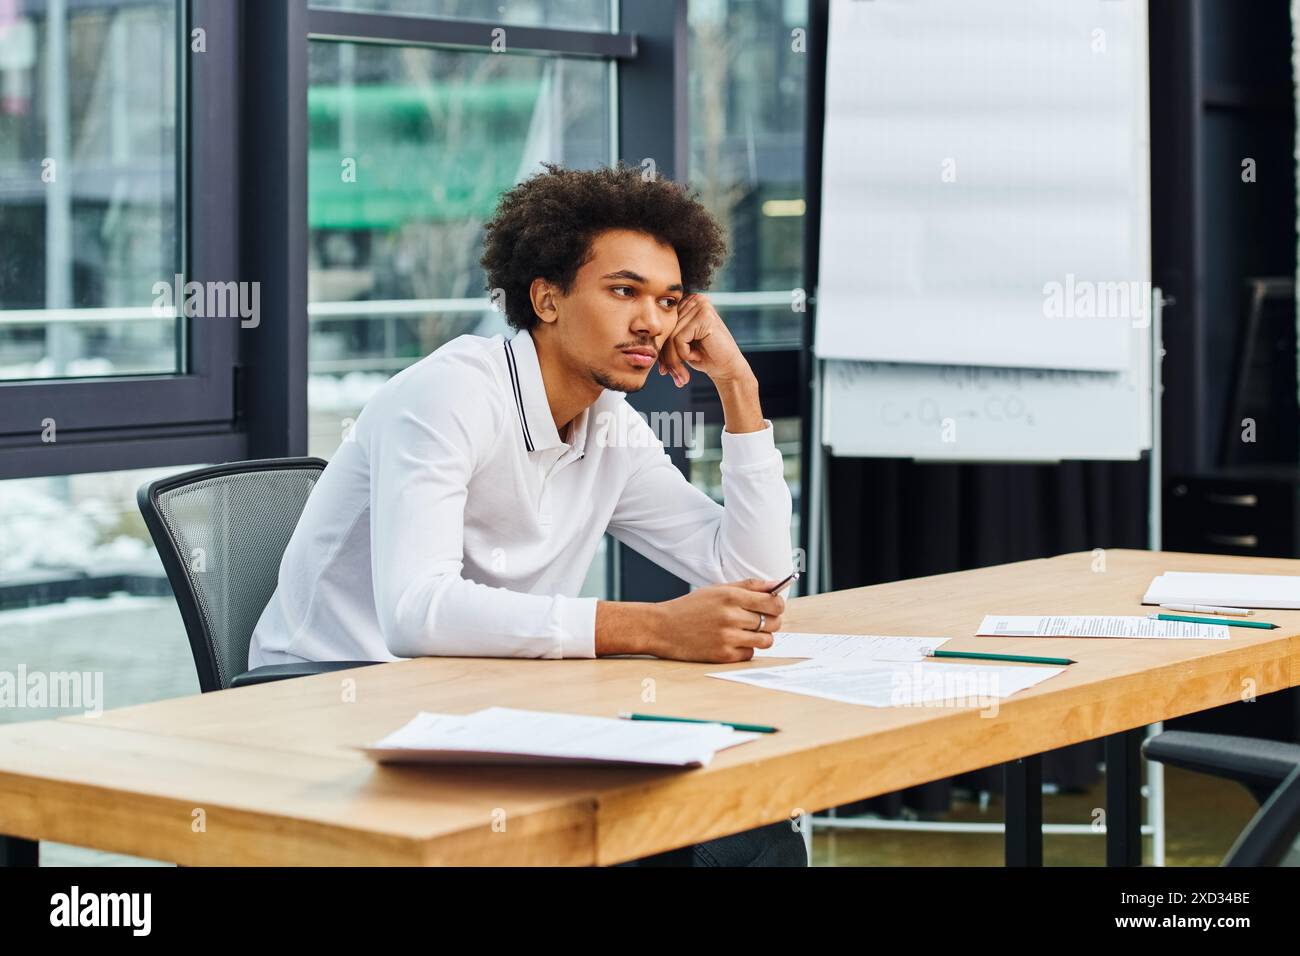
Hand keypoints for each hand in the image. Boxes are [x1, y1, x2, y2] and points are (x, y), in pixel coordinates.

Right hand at [647, 577, 786, 662]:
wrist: (662, 628)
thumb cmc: (691, 607)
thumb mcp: (717, 589)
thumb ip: (749, 586)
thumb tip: (776, 584)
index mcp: (731, 596)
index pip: (773, 602)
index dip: (778, 605)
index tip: (775, 606)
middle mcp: (731, 617)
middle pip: (773, 622)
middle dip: (772, 621)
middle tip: (760, 620)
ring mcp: (728, 638)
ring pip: (766, 641)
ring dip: (761, 637)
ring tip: (747, 632)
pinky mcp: (723, 655)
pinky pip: (750, 654)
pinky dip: (746, 649)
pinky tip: (732, 642)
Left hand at [657, 293, 751, 388]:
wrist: (727, 368)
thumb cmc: (704, 356)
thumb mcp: (679, 344)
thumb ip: (664, 336)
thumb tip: (641, 341)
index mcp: (687, 303)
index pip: (664, 325)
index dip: (661, 348)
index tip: (663, 370)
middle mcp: (694, 300)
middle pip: (666, 329)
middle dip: (666, 356)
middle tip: (669, 375)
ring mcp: (700, 306)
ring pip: (671, 336)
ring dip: (674, 359)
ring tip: (681, 375)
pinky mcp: (704, 317)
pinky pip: (679, 339)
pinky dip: (684, 354)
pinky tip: (695, 357)